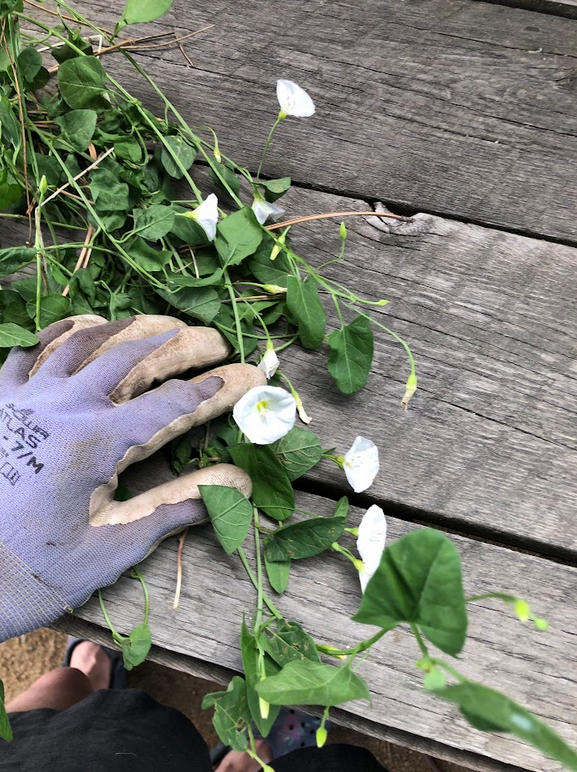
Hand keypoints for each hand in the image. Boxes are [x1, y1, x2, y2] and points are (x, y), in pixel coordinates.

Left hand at [0, 314, 263, 641]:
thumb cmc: (37, 570)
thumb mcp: (113, 545)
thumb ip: (173, 510)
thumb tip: (233, 491)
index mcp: (93, 442)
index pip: (165, 406)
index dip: (204, 391)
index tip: (230, 378)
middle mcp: (60, 408)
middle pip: (128, 357)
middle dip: (174, 343)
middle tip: (203, 337)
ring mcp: (24, 400)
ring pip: (77, 342)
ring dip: (118, 329)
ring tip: (147, 322)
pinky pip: (26, 351)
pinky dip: (54, 334)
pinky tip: (72, 329)